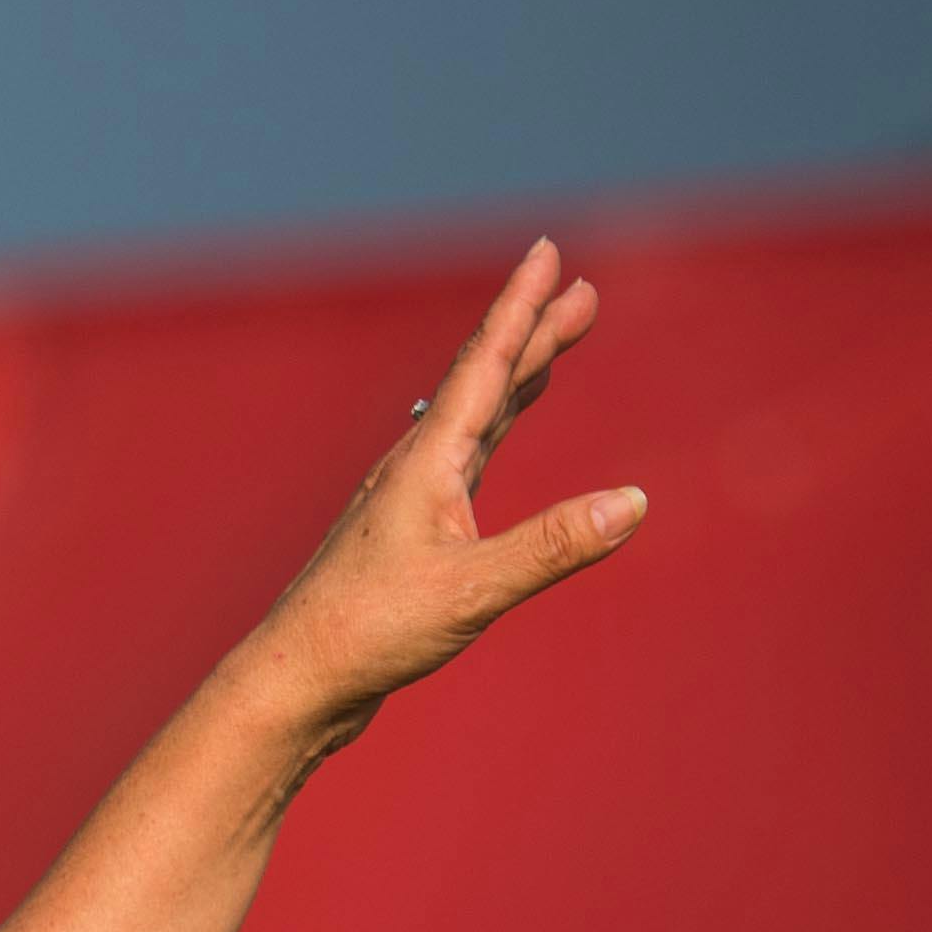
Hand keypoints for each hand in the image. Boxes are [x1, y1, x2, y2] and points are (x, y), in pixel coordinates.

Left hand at [228, 237, 649, 768]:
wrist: (297, 680)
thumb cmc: (369, 633)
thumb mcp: (472, 591)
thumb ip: (552, 546)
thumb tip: (633, 502)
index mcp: (426, 464)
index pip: (483, 364)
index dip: (520, 305)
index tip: (546, 251)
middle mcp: (414, 468)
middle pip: (484, 381)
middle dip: (534, 332)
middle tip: (582, 291)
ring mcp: (408, 499)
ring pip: (474, 417)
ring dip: (517, 375)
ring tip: (554, 341)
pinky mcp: (408, 533)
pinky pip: (464, 455)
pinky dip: (493, 425)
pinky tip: (498, 429)